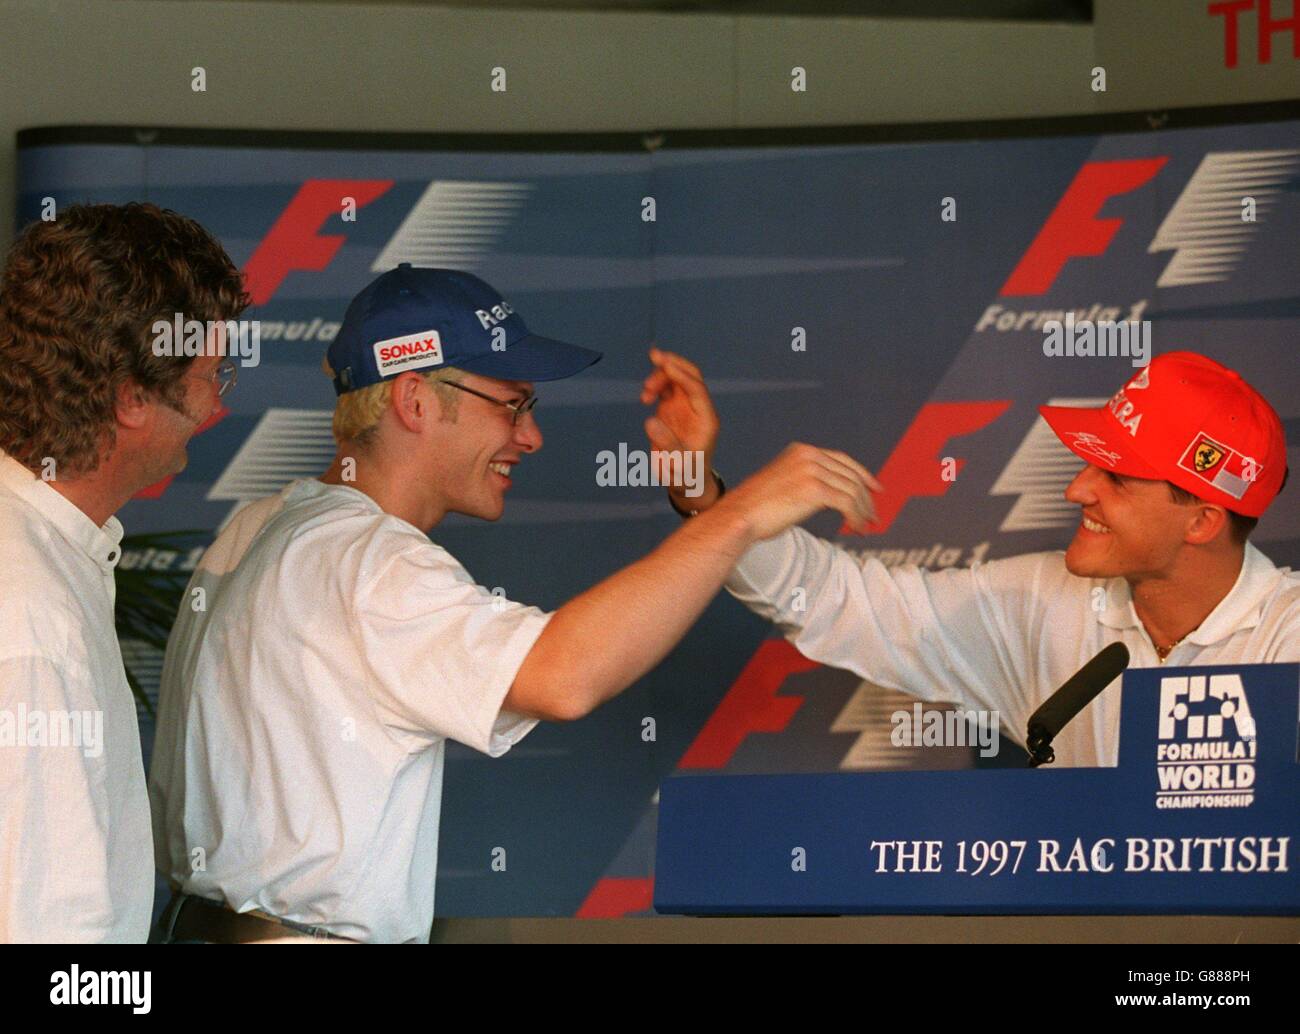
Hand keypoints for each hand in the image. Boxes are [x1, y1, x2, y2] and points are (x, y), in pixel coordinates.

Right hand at [641, 347, 720, 507]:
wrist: (686, 481)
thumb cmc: (686, 476)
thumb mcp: (678, 467)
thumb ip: (666, 444)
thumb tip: (651, 421)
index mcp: (706, 420)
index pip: (697, 389)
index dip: (682, 375)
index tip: (665, 366)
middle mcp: (698, 409)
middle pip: (689, 376)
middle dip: (672, 365)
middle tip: (654, 357)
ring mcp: (685, 407)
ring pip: (676, 379)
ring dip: (660, 377)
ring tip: (645, 393)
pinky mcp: (672, 408)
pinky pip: (666, 388)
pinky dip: (655, 385)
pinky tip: (645, 395)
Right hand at [711, 442, 883, 542]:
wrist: (740, 516)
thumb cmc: (757, 508)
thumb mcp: (783, 483)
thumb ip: (807, 481)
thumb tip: (833, 496)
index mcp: (801, 451)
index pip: (842, 459)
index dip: (862, 474)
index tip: (875, 489)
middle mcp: (809, 456)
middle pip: (850, 475)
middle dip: (866, 497)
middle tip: (873, 515)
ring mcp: (812, 471)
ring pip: (852, 490)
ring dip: (863, 510)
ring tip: (865, 526)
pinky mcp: (814, 490)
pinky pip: (847, 503)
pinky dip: (856, 517)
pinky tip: (856, 528)